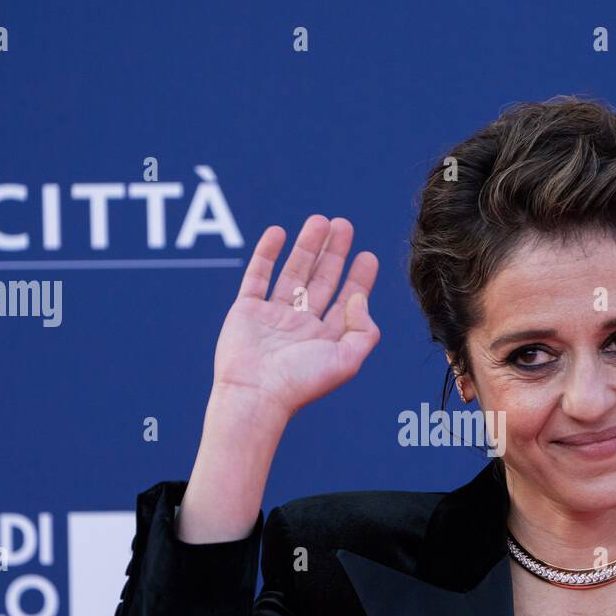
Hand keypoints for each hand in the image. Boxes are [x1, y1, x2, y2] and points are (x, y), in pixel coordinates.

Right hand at [211, 215, 379, 418]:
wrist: (256, 394)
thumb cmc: (300, 383)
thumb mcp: (346, 361)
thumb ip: (362, 330)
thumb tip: (358, 298)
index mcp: (326, 338)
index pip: (346, 301)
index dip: (359, 279)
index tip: (368, 256)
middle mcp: (301, 325)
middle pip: (321, 280)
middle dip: (334, 253)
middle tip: (344, 225)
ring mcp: (273, 316)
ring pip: (293, 272)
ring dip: (306, 246)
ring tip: (319, 221)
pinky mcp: (247, 310)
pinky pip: (257, 275)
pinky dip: (266, 253)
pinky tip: (278, 233)